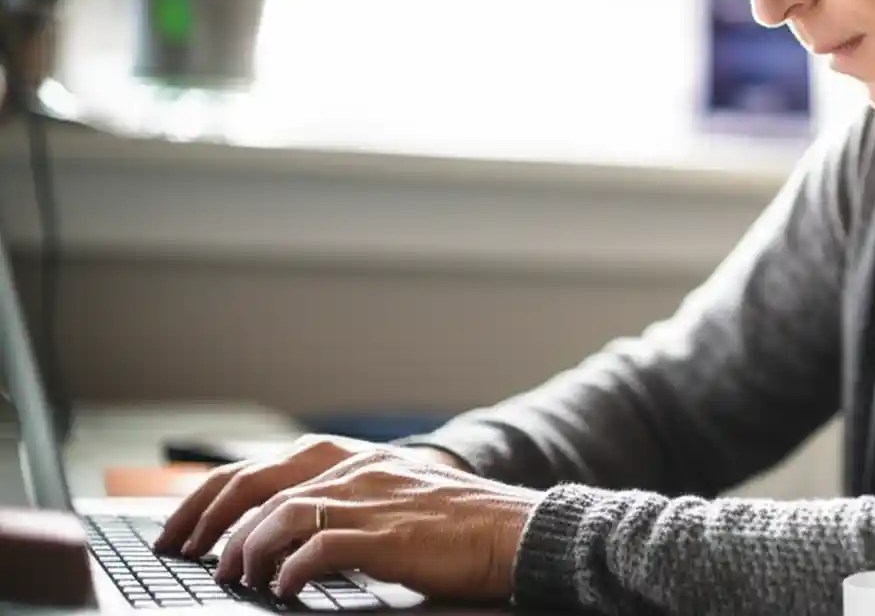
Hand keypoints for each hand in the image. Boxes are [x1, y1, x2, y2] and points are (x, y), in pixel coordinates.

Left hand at [217, 460, 540, 600]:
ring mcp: (370, 500)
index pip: (265, 464)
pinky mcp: (385, 536)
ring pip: (279, 515)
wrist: (515, 530)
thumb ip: (353, 500)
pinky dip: (289, 571)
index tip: (189, 523)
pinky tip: (282, 590)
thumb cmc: (463, 522)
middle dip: (211, 519)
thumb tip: (296, 531)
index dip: (216, 493)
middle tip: (185, 551)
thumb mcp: (400, 494)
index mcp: (356, 458)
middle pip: (257, 483)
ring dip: (245, 549)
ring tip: (234, 576)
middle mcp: (356, 470)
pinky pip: (316, 551)